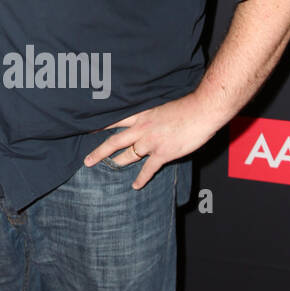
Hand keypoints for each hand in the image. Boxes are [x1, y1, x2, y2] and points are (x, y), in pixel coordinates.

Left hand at [83, 94, 211, 189]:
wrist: (202, 110)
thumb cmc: (187, 105)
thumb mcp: (162, 104)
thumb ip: (153, 114)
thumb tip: (151, 119)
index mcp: (142, 114)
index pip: (116, 120)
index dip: (101, 125)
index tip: (88, 129)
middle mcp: (142, 129)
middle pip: (114, 141)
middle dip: (99, 152)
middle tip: (87, 161)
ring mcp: (151, 142)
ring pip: (128, 155)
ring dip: (117, 163)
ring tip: (109, 168)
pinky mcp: (162, 153)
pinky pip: (148, 169)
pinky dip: (141, 178)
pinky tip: (135, 185)